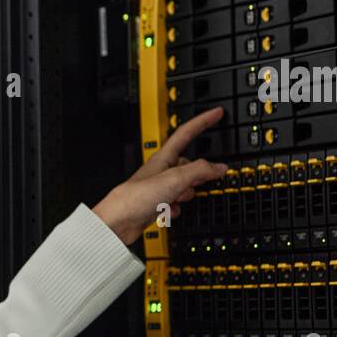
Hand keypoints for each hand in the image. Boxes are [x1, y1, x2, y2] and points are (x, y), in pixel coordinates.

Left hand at [92, 106, 229, 244]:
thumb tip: (218, 167)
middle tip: (200, 180)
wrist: (118, 223)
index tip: (216, 113)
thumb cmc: (135, 198)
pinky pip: (176, 203)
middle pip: (189, 164)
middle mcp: (161, 170)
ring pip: (185, 186)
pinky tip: (168, 211)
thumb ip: (199, 170)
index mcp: (163, 158)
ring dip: (186, 194)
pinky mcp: (157, 204)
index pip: (187, 132)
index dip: (203, 121)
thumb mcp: (175, 179)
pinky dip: (176, 209)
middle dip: (198, 174)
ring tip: (176, 198)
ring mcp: (159, 188)